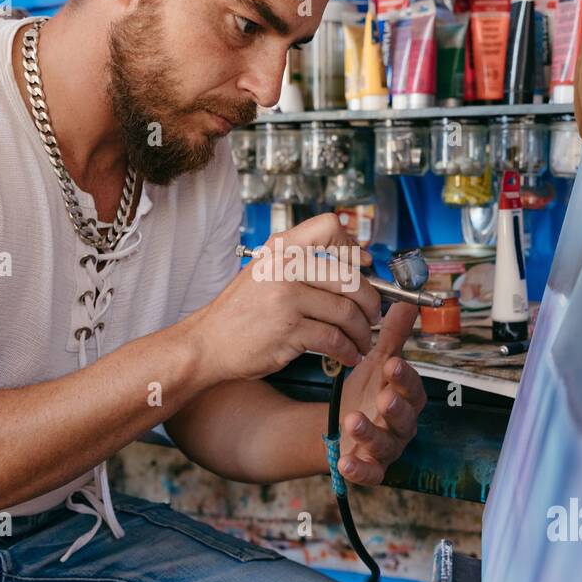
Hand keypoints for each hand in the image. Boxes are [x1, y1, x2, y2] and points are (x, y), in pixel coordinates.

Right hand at [192, 213, 381, 382]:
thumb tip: (353, 266)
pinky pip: (334, 339)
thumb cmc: (241, 310)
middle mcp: (284, 268)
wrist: (209, 342)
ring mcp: (287, 300)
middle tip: (373, 314)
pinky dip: (348, 350)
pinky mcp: (289, 332)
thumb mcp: (265, 271)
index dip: (353, 245)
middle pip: (349, 278)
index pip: (329, 227)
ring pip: (346, 312)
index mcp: (281, 248)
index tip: (365, 265)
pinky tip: (348, 355)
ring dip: (362, 332)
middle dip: (371, 302)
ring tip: (361, 340)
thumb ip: (302, 264)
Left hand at [336, 301, 427, 486]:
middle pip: (404, 418)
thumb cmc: (367, 391)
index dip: (404, 377)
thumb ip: (392, 336)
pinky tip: (344, 463)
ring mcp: (387, 448)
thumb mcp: (377, 362)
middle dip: (395, 407)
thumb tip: (407, 302)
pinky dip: (359, 471)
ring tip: (353, 420)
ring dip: (371, 434)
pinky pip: (369, 474)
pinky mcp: (370, 468)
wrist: (344, 424)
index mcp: (406, 397)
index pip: (412, 387)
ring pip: (385, 445)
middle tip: (383, 396)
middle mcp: (401, 424)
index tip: (392, 364)